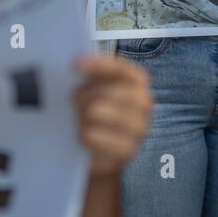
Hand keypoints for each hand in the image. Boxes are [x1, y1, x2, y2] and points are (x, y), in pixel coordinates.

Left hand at [71, 55, 151, 178]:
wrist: (102, 154)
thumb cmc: (98, 114)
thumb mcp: (95, 89)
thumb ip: (91, 74)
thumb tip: (75, 62)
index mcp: (138, 82)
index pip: (122, 68)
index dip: (98, 65)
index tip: (74, 64)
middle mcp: (144, 102)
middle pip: (106, 91)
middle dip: (83, 95)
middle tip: (72, 100)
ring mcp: (139, 128)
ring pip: (97, 112)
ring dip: (82, 116)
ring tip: (80, 120)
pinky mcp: (127, 151)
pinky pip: (93, 136)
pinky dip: (83, 135)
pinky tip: (84, 137)